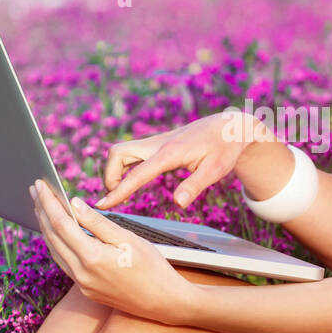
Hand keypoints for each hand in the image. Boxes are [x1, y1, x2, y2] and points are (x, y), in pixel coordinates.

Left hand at [29, 180, 191, 323]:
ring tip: (41, 207)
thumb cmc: (152, 267)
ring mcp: (82, 284)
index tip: (40, 184)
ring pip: (55, 251)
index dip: (48, 202)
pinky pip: (64, 263)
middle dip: (41, 211)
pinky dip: (57, 243)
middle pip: (52, 236)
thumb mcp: (128, 239)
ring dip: (46, 227)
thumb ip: (97, 222)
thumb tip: (73, 204)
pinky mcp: (86, 290)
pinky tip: (57, 232)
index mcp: (92, 257)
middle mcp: (81, 273)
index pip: (61, 223)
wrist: (164, 303)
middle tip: (34, 190)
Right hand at [96, 109, 264, 211]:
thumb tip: (178, 203)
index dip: (117, 191)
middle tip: (117, 197)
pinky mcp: (158, 144)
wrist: (229, 127)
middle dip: (109, 175)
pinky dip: (125, 167)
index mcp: (169, 153)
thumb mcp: (215, 170)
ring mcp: (156, 142)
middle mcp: (157, 144)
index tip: (102, 205)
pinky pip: (132, 153)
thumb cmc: (224, 148)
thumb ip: (194, 186)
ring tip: (123, 191)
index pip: (136, 174)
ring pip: (122, 151)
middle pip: (117, 154)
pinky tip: (133, 180)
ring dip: (115, 170)